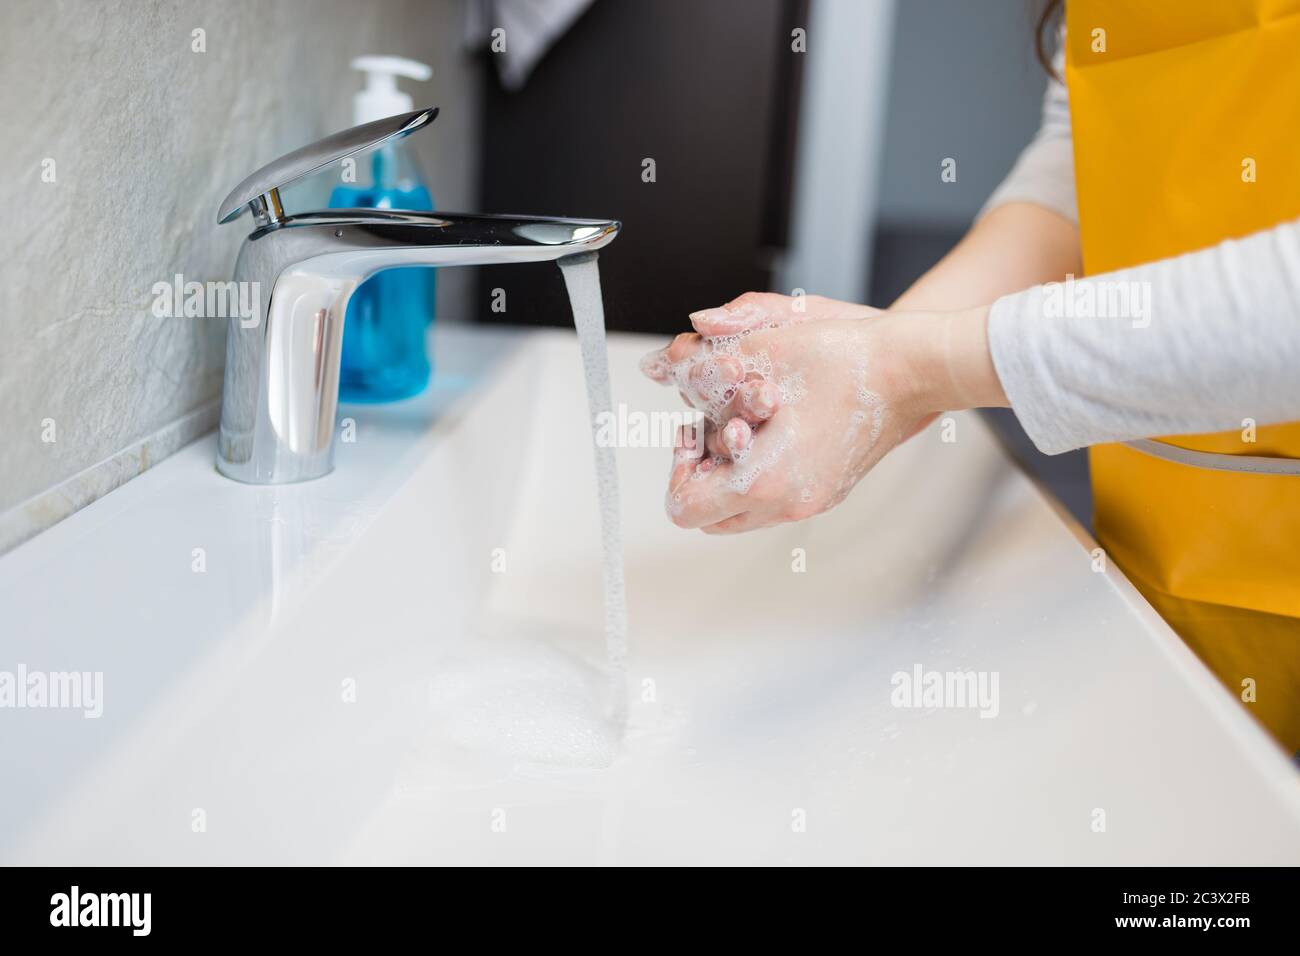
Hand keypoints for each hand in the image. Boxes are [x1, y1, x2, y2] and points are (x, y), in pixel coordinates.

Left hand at [641, 293, 1001, 532]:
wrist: (911, 370)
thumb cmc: (844, 359)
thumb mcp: (757, 351)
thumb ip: (699, 364)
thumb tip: (659, 366)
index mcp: (762, 480)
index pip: (684, 508)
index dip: (678, 467)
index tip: (694, 428)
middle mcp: (787, 503)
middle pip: (708, 518)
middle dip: (700, 472)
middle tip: (716, 425)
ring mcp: (810, 503)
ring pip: (739, 512)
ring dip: (729, 472)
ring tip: (746, 421)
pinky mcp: (826, 494)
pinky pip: (773, 501)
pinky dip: (759, 472)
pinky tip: (774, 427)